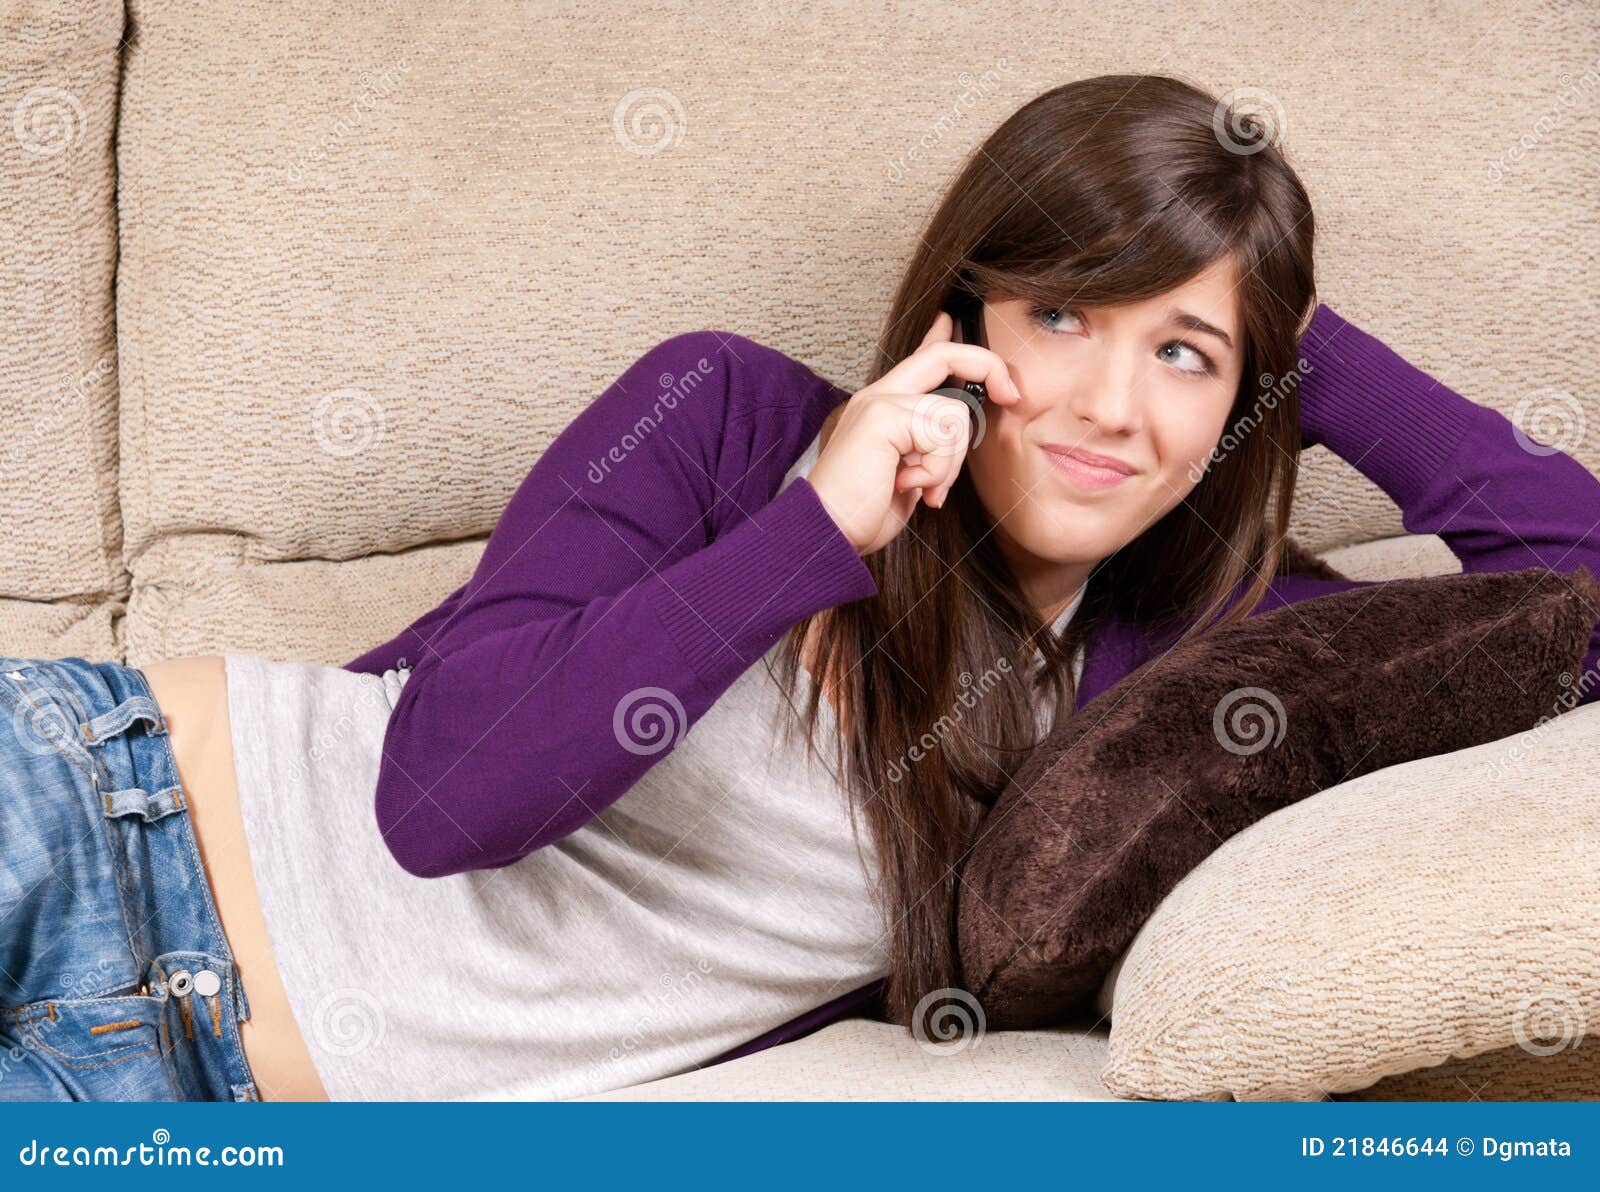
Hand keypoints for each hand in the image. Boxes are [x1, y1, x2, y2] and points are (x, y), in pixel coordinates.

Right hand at [807, 310, 1021, 556]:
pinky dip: (936, 470)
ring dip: (950, 463)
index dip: (942, 337)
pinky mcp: (883, 417)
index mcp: (882, 407)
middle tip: (1011, 395)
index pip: (919, 359)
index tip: (958, 328)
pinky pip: (941, 434)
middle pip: (943, 356)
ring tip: (923, 488)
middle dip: (987, 366)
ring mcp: (879, 402)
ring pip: (954, 414)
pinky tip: (909, 487)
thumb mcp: (908, 475)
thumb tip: (955, 432)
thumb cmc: (863, 511)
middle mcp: (879, 396)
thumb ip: (927, 446)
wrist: (826, 532)